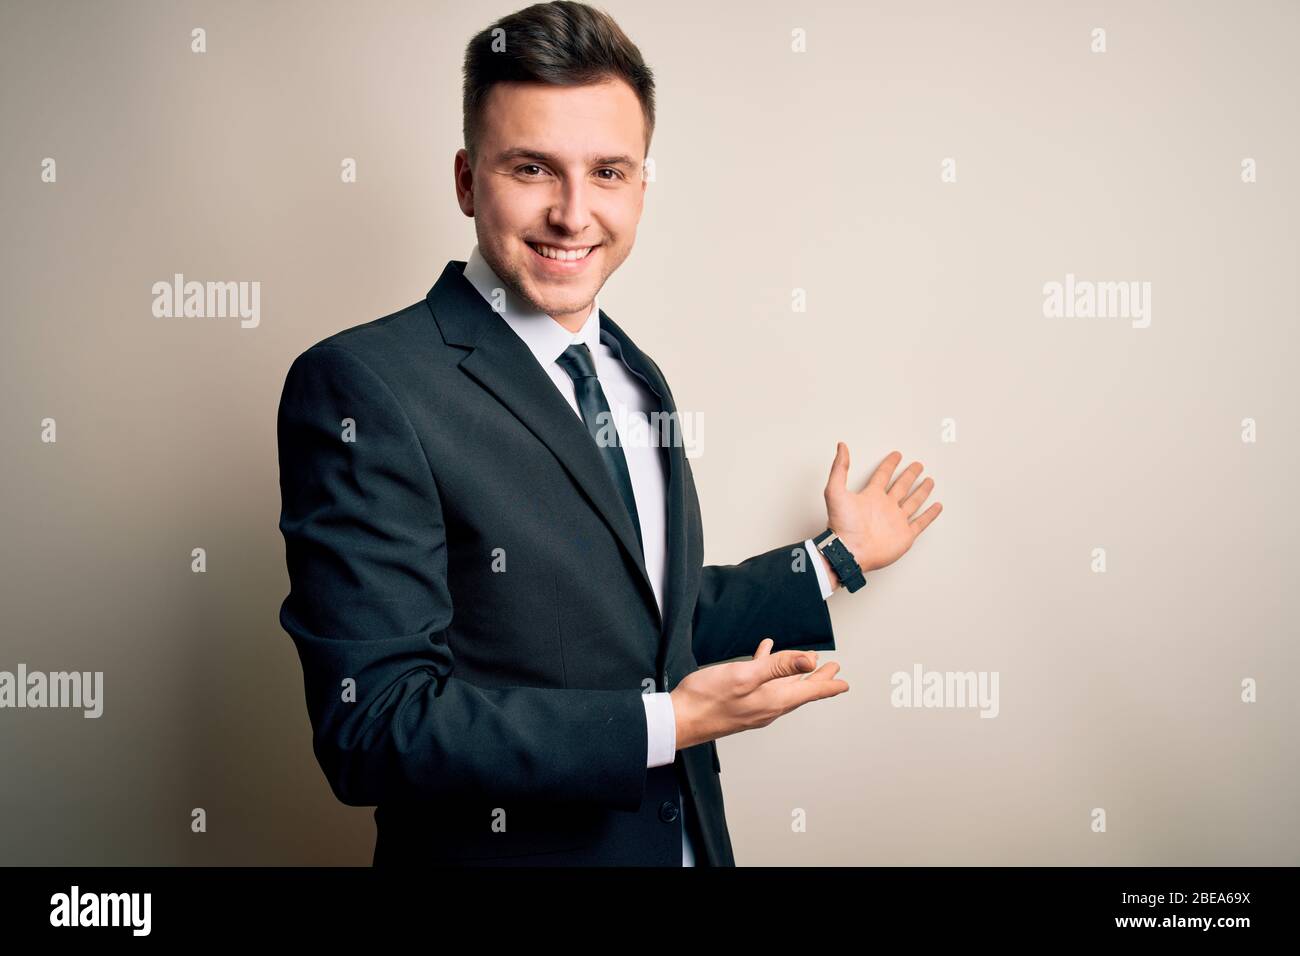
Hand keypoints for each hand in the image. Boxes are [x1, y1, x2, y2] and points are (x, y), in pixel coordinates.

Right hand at [670, 638, 848, 750]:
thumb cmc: (707, 700)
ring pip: (782, 688)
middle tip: (833, 670)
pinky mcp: (739, 703)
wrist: (679, 720)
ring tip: (806, 663)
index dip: (828, 685)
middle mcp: (767, 707)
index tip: (844, 683)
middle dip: (817, 679)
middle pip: (800, 691)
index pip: (809, 692)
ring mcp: (753, 706)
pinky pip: (761, 683)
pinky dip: (767, 668)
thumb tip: (809, 663)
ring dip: (795, 674)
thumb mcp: (745, 676)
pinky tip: (762, 654)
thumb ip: (777, 667)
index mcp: (773, 700)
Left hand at [821, 444, 941, 579]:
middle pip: (901, 486)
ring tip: (929, 481)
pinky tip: (936, 506)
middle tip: (917, 465)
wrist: (849, 551)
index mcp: (871, 496)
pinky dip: (930, 515)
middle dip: (909, 475)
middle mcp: (885, 507)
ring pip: (913, 502)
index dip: (889, 464)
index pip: (882, 475)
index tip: (896, 454)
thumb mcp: (835, 491)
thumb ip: (839, 468)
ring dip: (921, 491)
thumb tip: (841, 446)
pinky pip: (920, 522)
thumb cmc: (841, 525)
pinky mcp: (904, 535)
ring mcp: (895, 521)